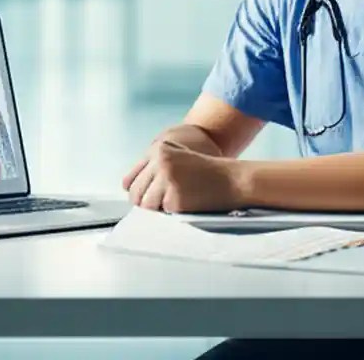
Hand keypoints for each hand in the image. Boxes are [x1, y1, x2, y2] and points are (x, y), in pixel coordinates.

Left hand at [121, 140, 244, 212]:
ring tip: (174, 204)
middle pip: (135, 194)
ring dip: (158, 209)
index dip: (136, 192)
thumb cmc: (208, 172)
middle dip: (145, 203)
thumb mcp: (180, 157)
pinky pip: (163, 212)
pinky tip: (186, 205)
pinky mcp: (175, 198)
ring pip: (146, 205)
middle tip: (158, 207)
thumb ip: (157, 166)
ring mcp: (167, 179)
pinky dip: (172, 213)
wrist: (233, 179)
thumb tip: (131, 189)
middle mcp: (160, 162)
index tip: (143, 199)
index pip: (130, 179)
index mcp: (159, 150)